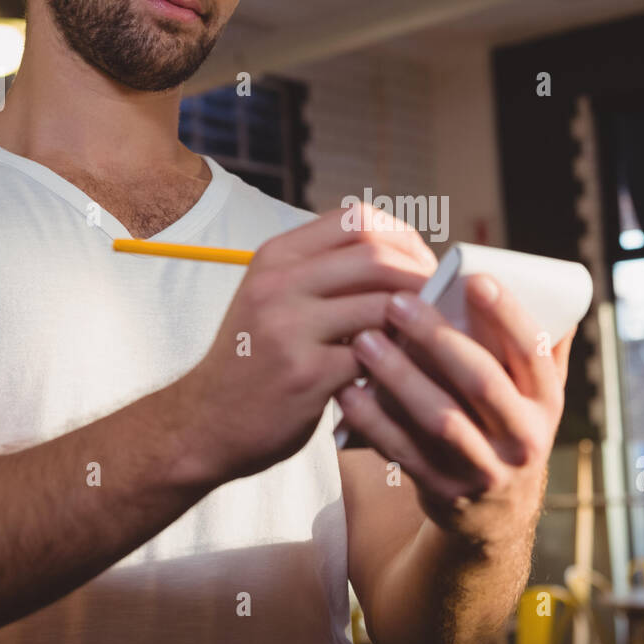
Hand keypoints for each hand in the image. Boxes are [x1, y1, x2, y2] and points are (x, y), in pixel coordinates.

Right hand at [184, 205, 436, 482]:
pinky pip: (375, 358)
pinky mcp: (306, 375)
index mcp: (276, 256)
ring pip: (383, 305)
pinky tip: (404, 372)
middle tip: (439, 302)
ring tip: (427, 337)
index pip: (356, 219)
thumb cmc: (253, 359)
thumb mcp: (273, 297)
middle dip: (420, 276)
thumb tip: (401, 255)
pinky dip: (398, 363)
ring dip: (416, 322)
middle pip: (375, 256)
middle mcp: (278, 284)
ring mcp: (289, 328)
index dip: (402, 237)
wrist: (204, 423)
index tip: (422, 263)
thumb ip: (323, 271)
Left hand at [336, 274, 573, 544]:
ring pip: (440, 419)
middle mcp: (525, 437)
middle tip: (397, 302)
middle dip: (438, 339)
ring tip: (365, 340)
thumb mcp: (530, 394)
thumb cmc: (502, 425)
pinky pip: (404, 452)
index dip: (506, 314)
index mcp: (546, 400)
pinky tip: (348, 391)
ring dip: (399, 377)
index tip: (474, 278)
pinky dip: (374, 421)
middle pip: (482, 382)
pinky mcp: (446, 491)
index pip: (533, 350)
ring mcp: (486, 469)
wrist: (494, 514)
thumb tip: (531, 275)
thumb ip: (532, 346)